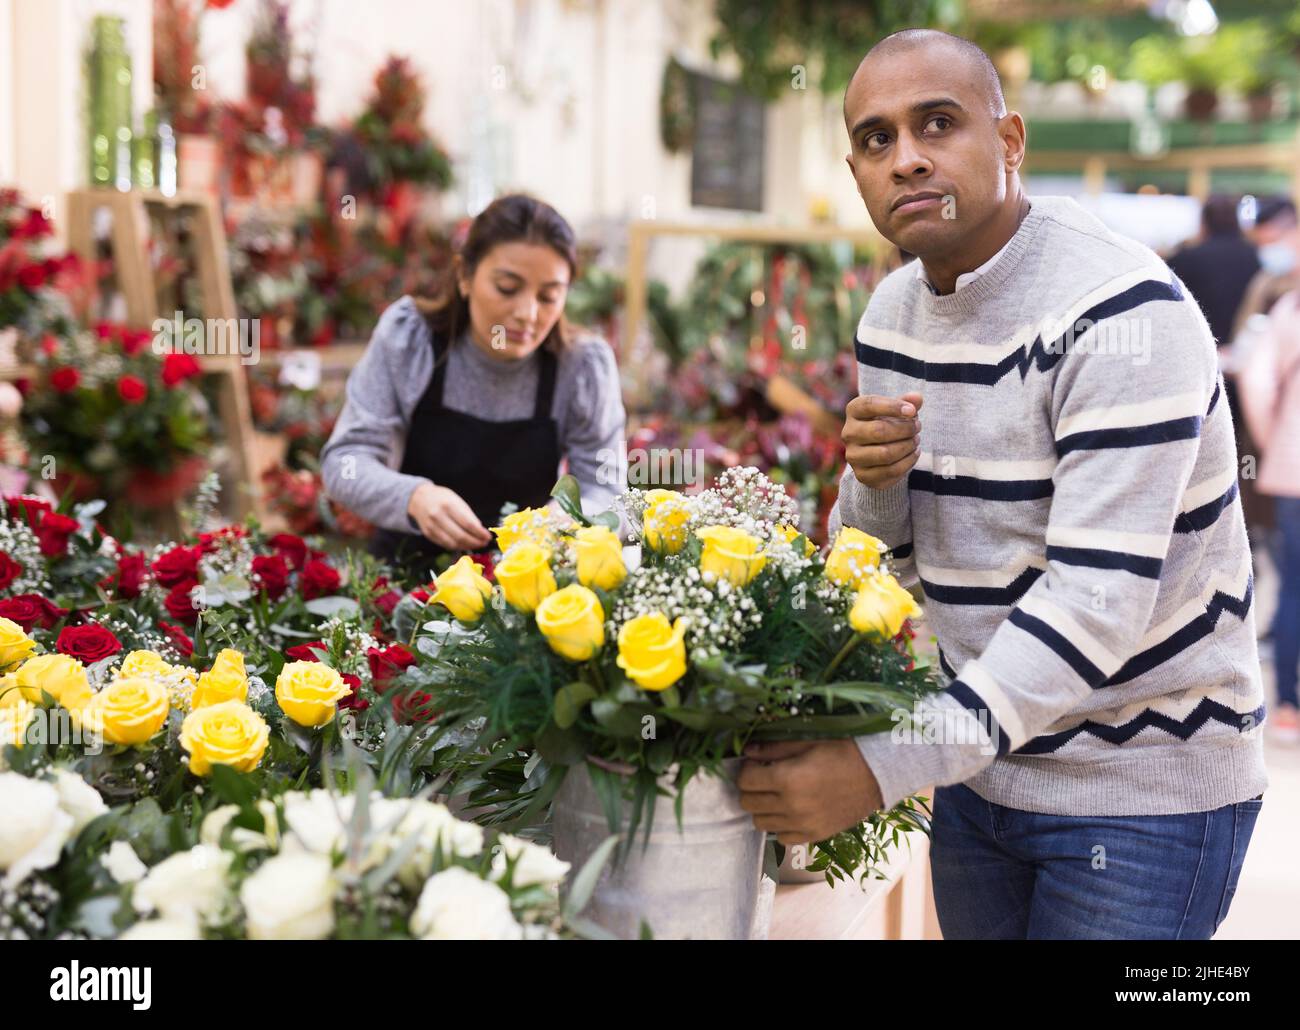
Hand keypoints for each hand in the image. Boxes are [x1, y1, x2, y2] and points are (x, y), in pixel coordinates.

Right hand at [406, 482, 492, 551]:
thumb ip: (468, 515)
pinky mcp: (428, 534)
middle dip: (475, 542)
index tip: (488, 537)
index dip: (480, 533)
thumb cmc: (442, 498)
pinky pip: (445, 545)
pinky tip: (464, 545)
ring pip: (453, 544)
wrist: (419, 498)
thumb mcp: (457, 500)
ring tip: (476, 545)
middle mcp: (438, 516)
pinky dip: (457, 547)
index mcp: (448, 505)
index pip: (468, 524)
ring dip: (467, 547)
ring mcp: (432, 526)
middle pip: (461, 536)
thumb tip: (480, 531)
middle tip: (484, 543)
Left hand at [738, 739, 883, 844]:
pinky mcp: (815, 836)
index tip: (756, 764)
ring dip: (762, 808)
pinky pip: (782, 838)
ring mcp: (803, 825)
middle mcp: (792, 806)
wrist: (878, 774)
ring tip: (775, 795)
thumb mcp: (807, 742)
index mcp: (787, 779)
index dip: (747, 770)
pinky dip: (780, 825)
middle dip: (750, 789)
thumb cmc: (843, 751)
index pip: (745, 781)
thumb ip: (773, 748)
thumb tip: (747, 751)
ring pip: (760, 823)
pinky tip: (790, 810)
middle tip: (763, 778)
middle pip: (748, 804)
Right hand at [843, 391, 922, 489]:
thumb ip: (907, 402)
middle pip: (878, 431)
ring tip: (916, 440)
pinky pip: (890, 471)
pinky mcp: (862, 475)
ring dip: (907, 446)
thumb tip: (917, 398)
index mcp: (853, 411)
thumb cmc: (887, 423)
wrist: (875, 452)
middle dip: (905, 429)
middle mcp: (848, 433)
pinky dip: (908, 462)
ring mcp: (853, 456)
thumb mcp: (896, 409)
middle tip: (917, 427)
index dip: (892, 406)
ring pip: (885, 454)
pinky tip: (914, 453)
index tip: (912, 411)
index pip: (869, 404)